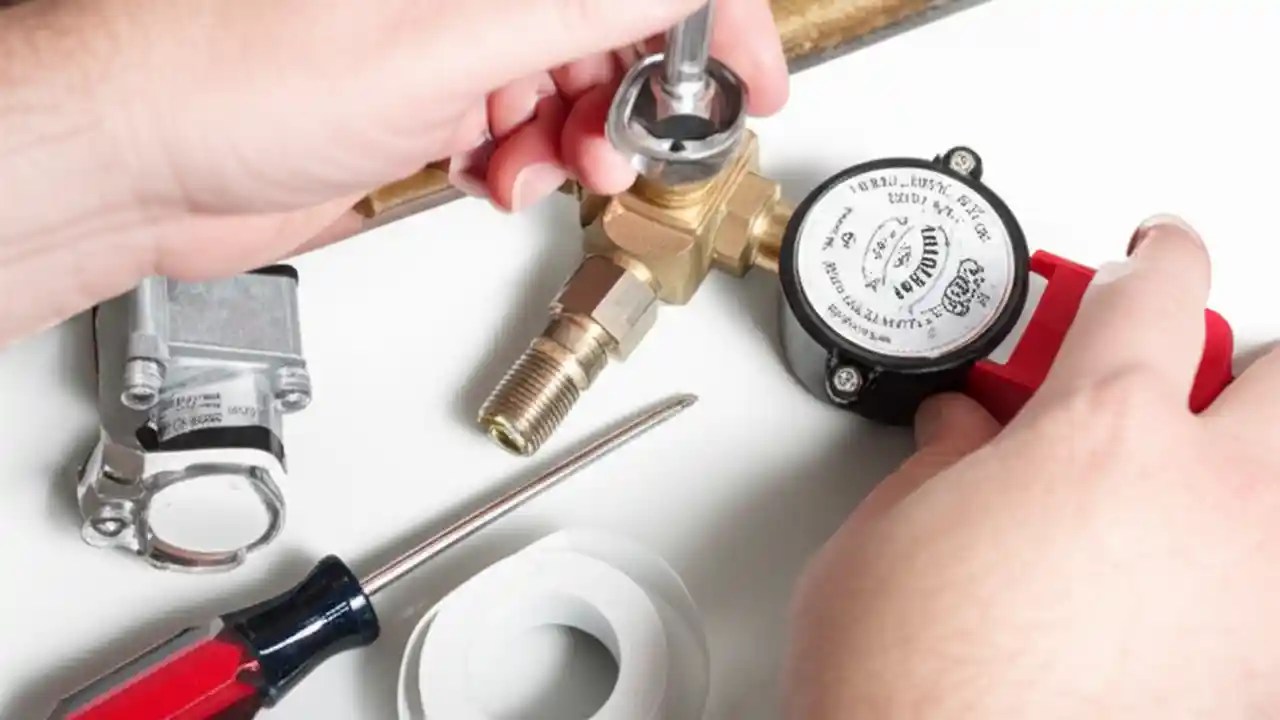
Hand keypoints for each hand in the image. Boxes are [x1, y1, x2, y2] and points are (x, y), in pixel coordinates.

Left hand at [0, 0, 786, 344]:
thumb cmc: (236, 81)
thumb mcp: (447, 40)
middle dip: (637, 88)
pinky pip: (521, 124)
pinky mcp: (431, 96)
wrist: (142, 167)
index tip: (754, 71)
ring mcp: (449, 37)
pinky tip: (492, 173)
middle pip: (611, 18)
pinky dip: (527, 159)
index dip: (715, 13)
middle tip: (629, 138)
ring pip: (571, 80)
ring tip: (544, 166)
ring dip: (580, 136)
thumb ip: (580, 5)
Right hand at [784, 216, 1279, 716]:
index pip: (1154, 294)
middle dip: (1243, 354)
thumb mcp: (885, 541)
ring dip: (1251, 463)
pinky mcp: (1261, 676)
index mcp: (1103, 438)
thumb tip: (961, 439)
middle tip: (1184, 373)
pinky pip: (1276, 590)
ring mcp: (1255, 595)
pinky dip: (1241, 569)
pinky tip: (1181, 591)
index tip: (1155, 252)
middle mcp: (1209, 503)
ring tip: (1183, 487)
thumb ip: (941, 466)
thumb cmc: (910, 691)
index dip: (1155, 254)